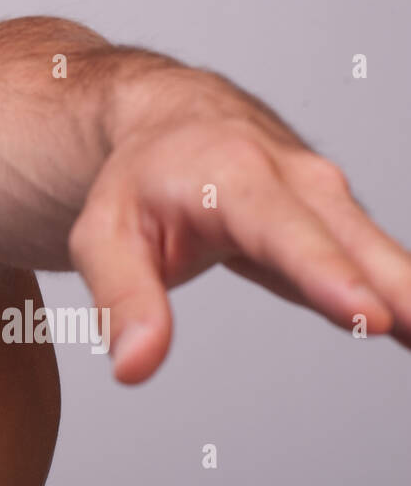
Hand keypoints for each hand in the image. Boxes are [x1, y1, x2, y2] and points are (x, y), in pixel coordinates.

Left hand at [70, 77, 410, 383]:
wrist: (173, 121)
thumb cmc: (139, 178)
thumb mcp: (104, 235)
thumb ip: (123, 298)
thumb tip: (133, 365)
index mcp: (232, 176)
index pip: (286, 234)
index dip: (329, 276)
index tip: (369, 315)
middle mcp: (295, 180)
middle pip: (358, 245)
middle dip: (405, 292)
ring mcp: (329, 199)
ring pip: (385, 256)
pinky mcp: (344, 225)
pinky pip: (385, 266)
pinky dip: (410, 301)